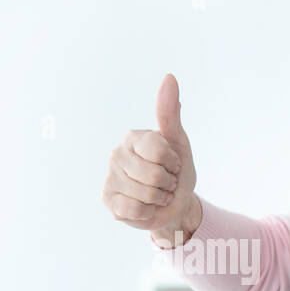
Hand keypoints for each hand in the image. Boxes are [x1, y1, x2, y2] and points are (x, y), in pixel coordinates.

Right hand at [102, 73, 200, 244]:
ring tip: (157, 194)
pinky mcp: (108, 201)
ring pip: (146, 194)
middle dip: (169, 183)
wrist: (174, 206)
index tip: (173, 164)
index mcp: (134, 137)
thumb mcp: (179, 144)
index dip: (174, 163)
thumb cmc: (176, 172)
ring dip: (160, 199)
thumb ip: (170, 114)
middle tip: (166, 182)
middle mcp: (117, 154)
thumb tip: (170, 77)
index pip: (159, 150)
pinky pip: (134, 210)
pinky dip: (148, 213)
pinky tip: (145, 207)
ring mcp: (110, 177)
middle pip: (154, 175)